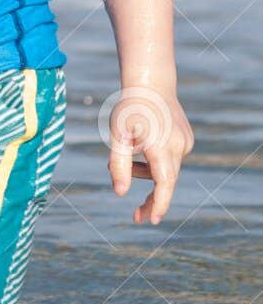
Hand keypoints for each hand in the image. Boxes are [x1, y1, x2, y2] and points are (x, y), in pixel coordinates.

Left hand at [106, 85, 193, 226]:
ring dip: (147, 172)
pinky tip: (144, 144)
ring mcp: (185, 142)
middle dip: (151, 199)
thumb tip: (120, 193)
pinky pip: (170, 159)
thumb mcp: (116, 136)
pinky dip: (156, 161)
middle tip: (136, 216)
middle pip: (166, 181)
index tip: (153, 220)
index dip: (159, 203)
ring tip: (128, 154)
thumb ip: (118, 165)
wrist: (150, 84)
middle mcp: (177, 145)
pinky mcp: (187, 139)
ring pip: (167, 170)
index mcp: (160, 145)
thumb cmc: (128, 109)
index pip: (164, 182)